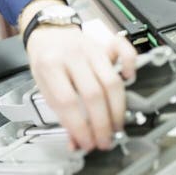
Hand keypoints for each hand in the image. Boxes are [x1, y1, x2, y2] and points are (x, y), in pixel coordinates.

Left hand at [27, 26, 136, 151]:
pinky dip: (131, 65)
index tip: (87, 143)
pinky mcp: (105, 43)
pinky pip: (124, 51)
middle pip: (92, 94)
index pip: (68, 102)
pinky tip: (130, 81)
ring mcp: (91, 48)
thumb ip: (61, 114)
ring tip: (116, 127)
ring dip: (117, 109)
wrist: (47, 32)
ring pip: (111, 81)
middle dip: (101, 124)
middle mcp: (72, 55)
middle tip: (105, 140)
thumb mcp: (44, 87)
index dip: (80, 127)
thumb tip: (76, 143)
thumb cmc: (46, 61)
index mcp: (50, 66)